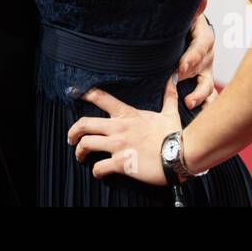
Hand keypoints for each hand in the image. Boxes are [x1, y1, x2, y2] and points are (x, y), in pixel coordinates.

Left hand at [68, 75, 182, 186]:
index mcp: (127, 115)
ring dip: (80, 151)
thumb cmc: (174, 134)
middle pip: (85, 124)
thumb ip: (168, 95)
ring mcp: (118, 145)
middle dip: (73, 131)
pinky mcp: (121, 163)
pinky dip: (95, 171)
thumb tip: (172, 78)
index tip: (74, 93)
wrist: (181, 154)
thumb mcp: (169, 112)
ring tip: (80, 156)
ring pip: (86, 145)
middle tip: (71, 137)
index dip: (85, 94)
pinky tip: (97, 172)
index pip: (101, 98)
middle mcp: (119, 128)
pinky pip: (100, 167)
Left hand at [176, 0, 216, 111]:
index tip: (180, 67)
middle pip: (202, 68)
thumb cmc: (184, 23)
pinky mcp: (203, 82)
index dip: (191, 57)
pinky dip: (205, 108)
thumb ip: (193, 9)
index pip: (200, 47)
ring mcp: (207, 71)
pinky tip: (200, 120)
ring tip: (188, 103)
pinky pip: (207, 97)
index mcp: (204, 38)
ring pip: (208, 85)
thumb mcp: (186, 15)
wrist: (186, 32)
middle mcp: (208, 56)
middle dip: (190, 76)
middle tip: (178, 82)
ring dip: (200, 95)